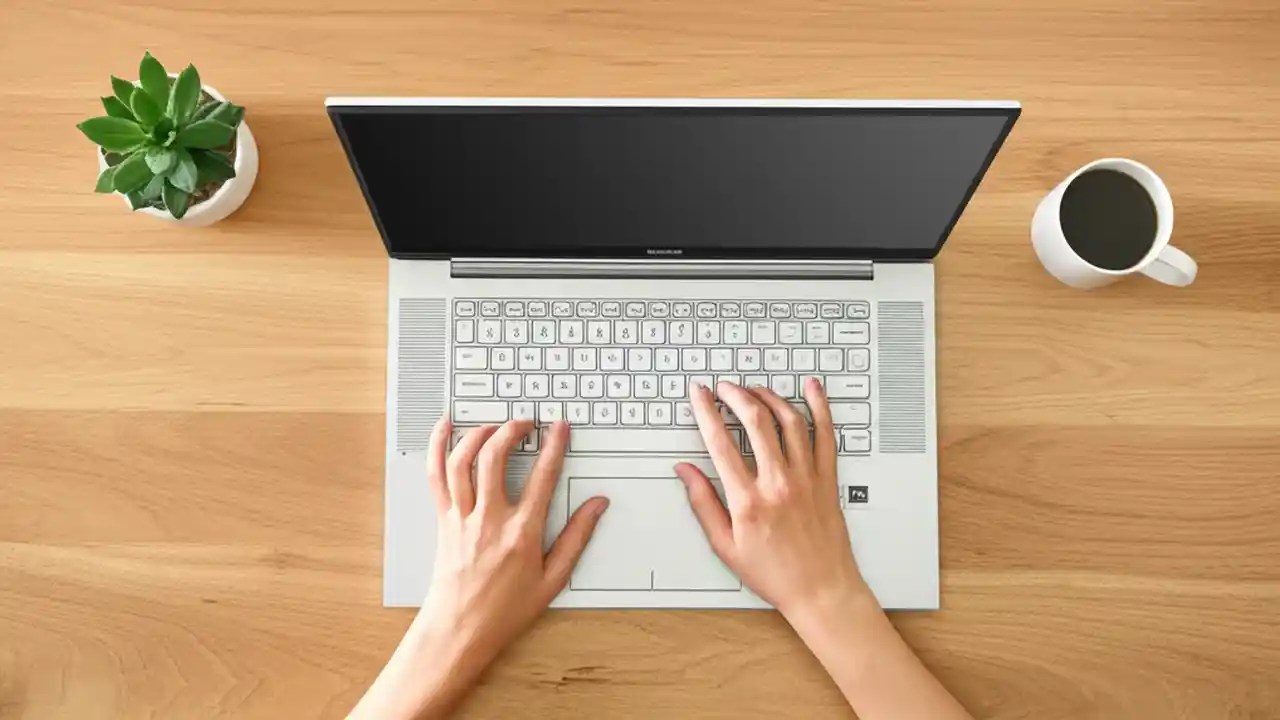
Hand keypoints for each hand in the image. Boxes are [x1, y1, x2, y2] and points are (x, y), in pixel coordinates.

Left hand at [351, 418, 606, 719]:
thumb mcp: (553, 579)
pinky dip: (437, 447)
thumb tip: (596, 506)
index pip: (542, 476)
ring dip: (478, 434)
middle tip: (526, 422)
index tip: (560, 427)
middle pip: (494, 457)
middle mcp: (488, 520)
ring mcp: (461, 517)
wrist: (459, 629)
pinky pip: (436, 476)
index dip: (554, 445)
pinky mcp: (443, 520)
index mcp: (521, 533)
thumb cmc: (504, 610)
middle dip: (511, 429)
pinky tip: (444, 428)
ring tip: (494, 424)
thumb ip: (576, 538)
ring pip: (462, 461)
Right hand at [674, 378, 871, 625]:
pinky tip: (812, 389)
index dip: (706, 411)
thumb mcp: (725, 546)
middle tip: (724, 387)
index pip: (720, 442)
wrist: (821, 590)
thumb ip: (703, 503)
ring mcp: (807, 478)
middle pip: (756, 421)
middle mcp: (779, 483)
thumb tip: (685, 471)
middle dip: (736, 395)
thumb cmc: (775, 574)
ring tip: (754, 389)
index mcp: (748, 501)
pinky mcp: (828, 480)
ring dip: (769, 397)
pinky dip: (820, 407)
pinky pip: (826, 434)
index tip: (699, 394)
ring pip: (790, 421)